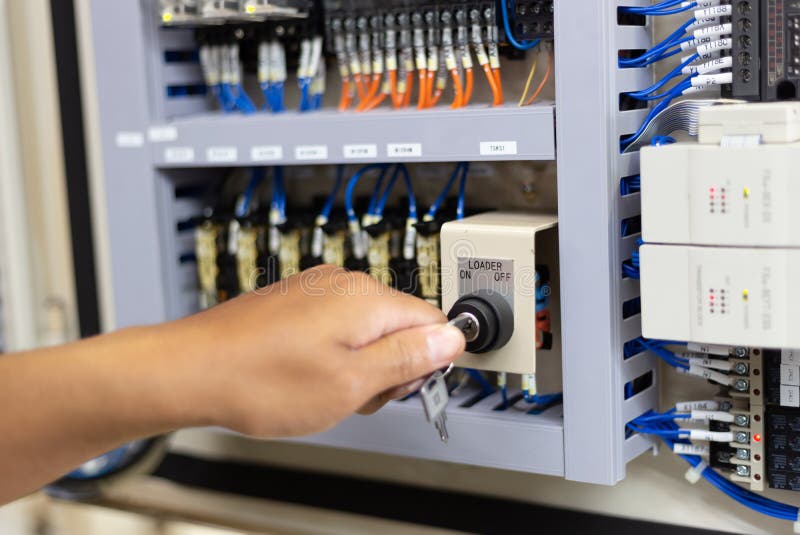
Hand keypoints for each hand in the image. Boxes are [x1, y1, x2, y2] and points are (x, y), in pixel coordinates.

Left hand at [166, 265, 464, 437]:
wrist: (190, 370)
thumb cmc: (260, 380)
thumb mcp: (351, 384)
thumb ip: (409, 359)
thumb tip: (452, 339)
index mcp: (367, 299)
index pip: (433, 322)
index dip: (426, 363)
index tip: (404, 388)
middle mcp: (344, 283)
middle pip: (401, 326)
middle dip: (388, 367)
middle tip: (355, 394)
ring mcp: (317, 289)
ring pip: (367, 331)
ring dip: (359, 366)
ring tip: (324, 390)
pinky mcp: (296, 301)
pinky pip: (336, 329)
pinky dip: (332, 356)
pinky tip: (306, 378)